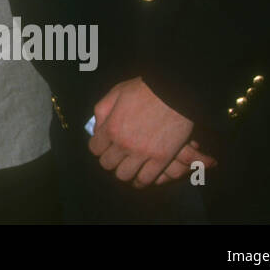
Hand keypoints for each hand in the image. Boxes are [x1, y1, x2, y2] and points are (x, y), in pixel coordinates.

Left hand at [88, 77, 216, 186]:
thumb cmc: (144, 89)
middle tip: (117, 155)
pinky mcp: (161, 159)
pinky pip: (146, 179)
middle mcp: (123, 144)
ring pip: (125, 175)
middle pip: (108, 164)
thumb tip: (97, 129)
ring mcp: (143, 153)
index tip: (105, 145)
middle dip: (110, 159)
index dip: (99, 147)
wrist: (174, 91)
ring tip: (128, 166)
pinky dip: (141, 180)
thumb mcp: (115, 93)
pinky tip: (140, 177)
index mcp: (111, 128)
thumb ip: (102, 111)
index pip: (95, 149)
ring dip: (125, 171)